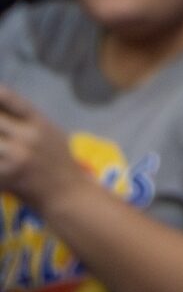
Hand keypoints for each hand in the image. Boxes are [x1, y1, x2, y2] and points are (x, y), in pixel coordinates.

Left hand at [0, 86, 82, 212]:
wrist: (67, 194)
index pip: (9, 98)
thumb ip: (24, 120)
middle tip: (0, 133)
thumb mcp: (49, 133)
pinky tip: (1, 162)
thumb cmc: (57, 160)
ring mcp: (15, 156)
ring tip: (2, 146)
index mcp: (39, 121)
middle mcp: (27, 136)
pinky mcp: (6, 175)